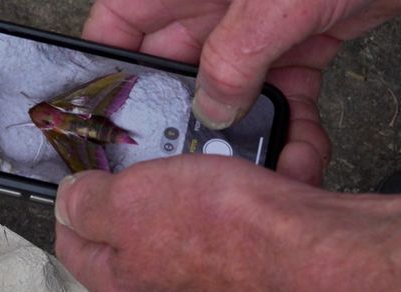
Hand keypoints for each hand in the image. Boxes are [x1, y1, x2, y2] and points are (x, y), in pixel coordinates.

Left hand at [54, 157, 400, 291]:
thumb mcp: (130, 200)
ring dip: (184, 205)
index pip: (72, 245)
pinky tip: (239, 196)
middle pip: (127, 245)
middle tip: (149, 168)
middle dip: (134, 201)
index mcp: (119, 291)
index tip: (82, 180)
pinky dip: (225, 219)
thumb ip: (87, 204)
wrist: (318, 257)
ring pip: (179, 242)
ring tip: (201, 174)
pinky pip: (223, 248)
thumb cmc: (226, 232)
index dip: (71, 205)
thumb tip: (66, 202)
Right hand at [83, 0, 400, 184]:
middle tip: (188, 159)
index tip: (105, 114)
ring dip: (245, 130)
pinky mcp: (300, 38)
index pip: (120, 23)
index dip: (105, 68)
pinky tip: (300, 147)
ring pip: (230, 89)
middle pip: (176, 68)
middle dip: (185, 116)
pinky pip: (283, 91)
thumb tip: (212, 108)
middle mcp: (212, 2)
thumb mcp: (272, 0)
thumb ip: (233, 55)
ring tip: (255, 162)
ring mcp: (256, 23)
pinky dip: (293, 123)